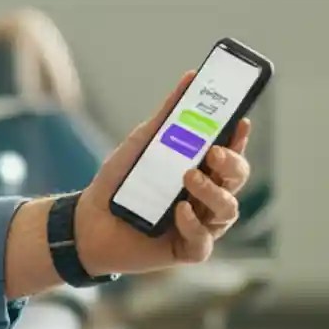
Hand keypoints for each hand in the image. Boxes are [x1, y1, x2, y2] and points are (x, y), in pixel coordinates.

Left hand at [76, 72, 253, 275]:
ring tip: (187, 177)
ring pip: (227, 210)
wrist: (88, 220)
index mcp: (201, 171)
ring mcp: (200, 224)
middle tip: (212, 151)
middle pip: (237, 180)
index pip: (231, 154)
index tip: (240, 120)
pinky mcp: (188, 249)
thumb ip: (168, 115)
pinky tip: (178, 211)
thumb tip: (190, 78)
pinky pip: (203, 241)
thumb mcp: (142, 143)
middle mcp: (206, 198)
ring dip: (211, 191)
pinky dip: (193, 224)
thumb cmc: (120, 181)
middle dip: (232, 163)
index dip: (239, 139)